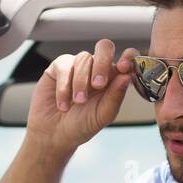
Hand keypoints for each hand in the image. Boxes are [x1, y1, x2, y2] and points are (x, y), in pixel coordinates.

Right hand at [26, 38, 137, 153]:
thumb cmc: (81, 125)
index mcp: (114, 78)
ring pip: (84, 58)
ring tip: (78, 101)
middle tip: (98, 84)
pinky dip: (64, 86)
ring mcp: (78, 65)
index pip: (126, 58)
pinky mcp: (59, 67)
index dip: (128, 57)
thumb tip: (127, 76)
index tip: (124, 67)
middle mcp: (97, 68)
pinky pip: (64, 66)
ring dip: (81, 82)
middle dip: (102, 64)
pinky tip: (63, 103)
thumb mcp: (102, 115)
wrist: (54, 134)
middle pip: (104, 47)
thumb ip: (115, 96)